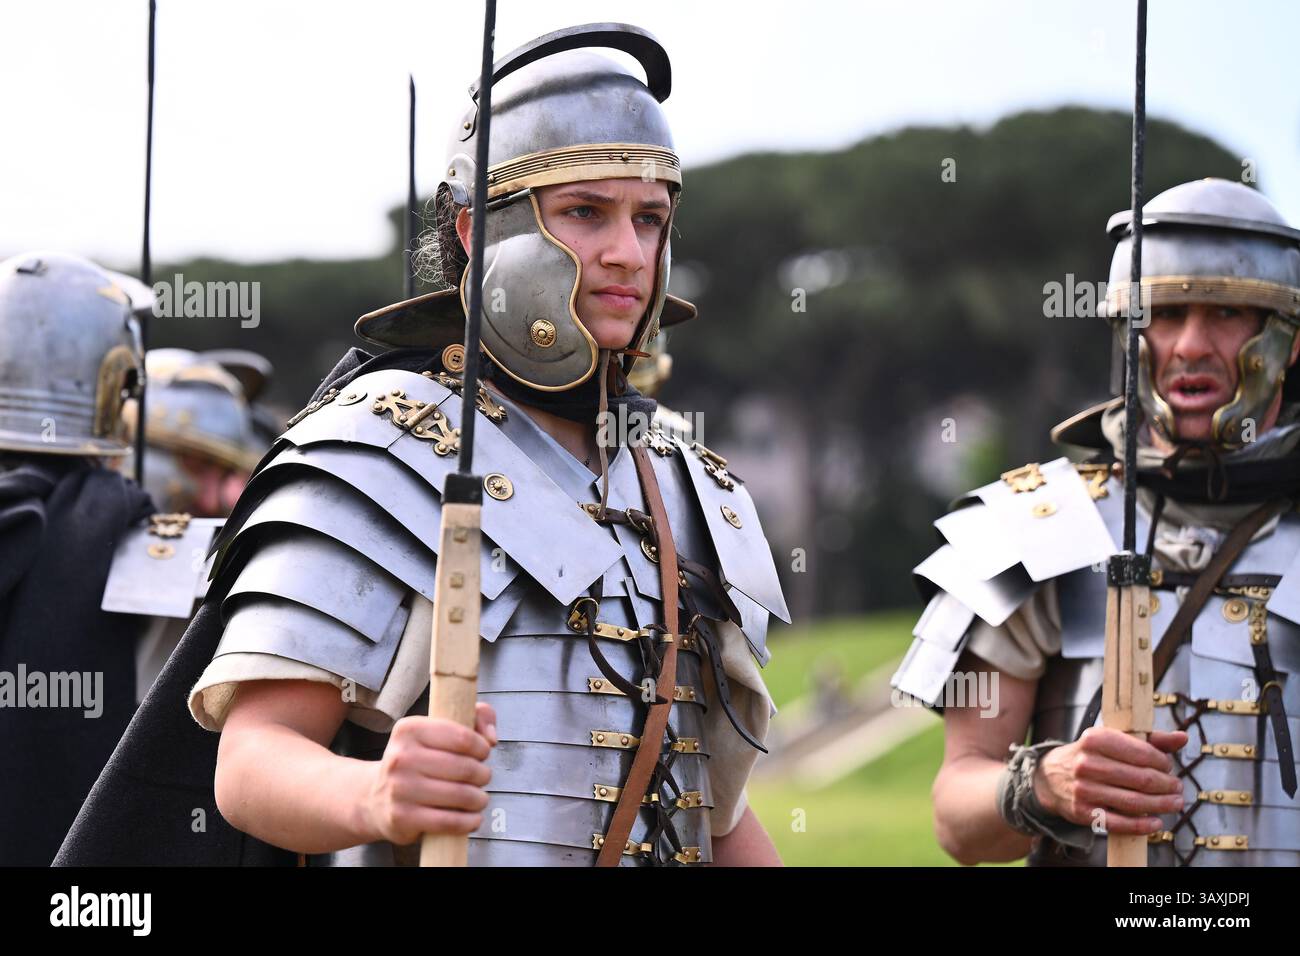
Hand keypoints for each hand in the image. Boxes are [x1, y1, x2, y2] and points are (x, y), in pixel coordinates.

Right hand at [362, 701, 497, 844]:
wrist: (375, 798)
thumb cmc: (420, 760)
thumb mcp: (441, 729)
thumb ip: (477, 717)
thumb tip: (492, 738)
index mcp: (409, 729)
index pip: (462, 738)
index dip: (481, 748)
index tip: (483, 754)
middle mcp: (400, 757)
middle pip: (464, 768)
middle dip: (483, 775)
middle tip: (482, 778)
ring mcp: (399, 789)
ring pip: (460, 795)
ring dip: (479, 799)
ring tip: (479, 798)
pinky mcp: (402, 818)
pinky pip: (449, 822)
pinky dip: (469, 821)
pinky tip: (473, 818)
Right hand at [1032, 727, 1187, 834]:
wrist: (1050, 777)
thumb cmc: (1091, 757)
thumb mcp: (1113, 740)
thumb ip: (1149, 739)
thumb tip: (1182, 738)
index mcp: (1095, 739)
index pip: (1142, 753)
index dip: (1163, 762)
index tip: (1169, 767)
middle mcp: (1087, 763)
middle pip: (1142, 779)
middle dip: (1167, 785)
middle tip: (1178, 787)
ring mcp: (1084, 789)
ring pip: (1134, 802)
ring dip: (1161, 805)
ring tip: (1175, 803)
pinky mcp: (1083, 812)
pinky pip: (1120, 822)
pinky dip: (1142, 825)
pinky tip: (1156, 822)